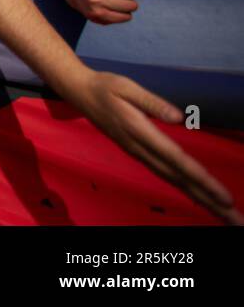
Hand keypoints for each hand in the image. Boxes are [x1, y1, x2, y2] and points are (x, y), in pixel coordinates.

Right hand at [61, 69, 241, 223]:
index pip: (176, 159)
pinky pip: (165, 176)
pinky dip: (185, 189)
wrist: (78, 93)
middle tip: (235, 220)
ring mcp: (138, 154)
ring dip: (200, 199)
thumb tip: (179, 117)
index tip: (224, 197)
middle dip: (208, 200)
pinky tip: (198, 197)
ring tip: (224, 215)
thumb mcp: (127, 87)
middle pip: (178, 179)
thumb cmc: (104, 86)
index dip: (201, 179)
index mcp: (139, 131)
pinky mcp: (138, 153)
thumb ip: (152, 102)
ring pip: (172, 181)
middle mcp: (139, 149)